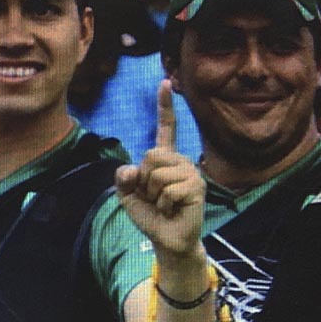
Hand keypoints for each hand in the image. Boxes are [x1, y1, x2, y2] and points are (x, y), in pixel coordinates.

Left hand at [114, 80, 204, 259]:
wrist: (166, 239)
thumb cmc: (150, 214)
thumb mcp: (127, 195)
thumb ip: (123, 178)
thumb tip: (131, 169)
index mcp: (164, 158)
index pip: (166, 128)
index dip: (164, 106)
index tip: (165, 82)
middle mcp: (180, 161)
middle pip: (150, 155)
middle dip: (143, 180)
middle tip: (154, 197)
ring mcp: (191, 173)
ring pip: (157, 174)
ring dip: (153, 195)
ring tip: (163, 204)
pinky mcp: (197, 187)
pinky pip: (167, 190)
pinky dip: (163, 204)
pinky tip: (173, 210)